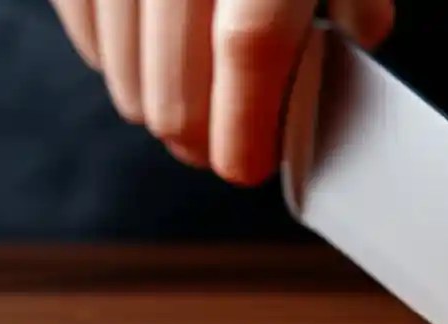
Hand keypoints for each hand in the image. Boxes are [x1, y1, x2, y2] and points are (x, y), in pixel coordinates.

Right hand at [51, 0, 394, 185]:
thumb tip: (363, 33)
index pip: (249, 55)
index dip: (246, 130)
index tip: (250, 166)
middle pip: (177, 88)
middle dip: (203, 140)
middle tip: (225, 147)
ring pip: (125, 75)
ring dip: (159, 109)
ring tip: (188, 106)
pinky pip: (84, 34)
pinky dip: (112, 62)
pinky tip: (140, 61)